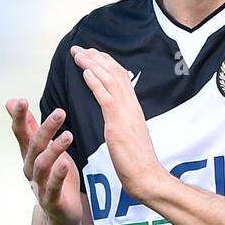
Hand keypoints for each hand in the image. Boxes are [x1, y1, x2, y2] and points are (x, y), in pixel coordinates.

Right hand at [6, 98, 80, 224]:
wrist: (62, 214)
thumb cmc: (54, 177)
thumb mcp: (43, 149)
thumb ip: (30, 128)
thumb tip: (11, 101)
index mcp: (29, 156)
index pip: (22, 134)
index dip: (20, 118)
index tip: (21, 100)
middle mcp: (30, 169)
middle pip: (34, 147)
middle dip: (45, 129)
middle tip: (60, 112)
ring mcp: (40, 185)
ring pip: (43, 165)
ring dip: (55, 149)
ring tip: (69, 135)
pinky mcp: (52, 199)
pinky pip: (53, 186)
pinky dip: (58, 175)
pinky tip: (65, 164)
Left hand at [70, 46, 165, 202]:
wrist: (146, 175)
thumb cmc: (137, 161)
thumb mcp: (129, 134)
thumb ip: (122, 120)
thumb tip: (114, 115)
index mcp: (133, 108)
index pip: (121, 77)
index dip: (105, 64)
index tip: (92, 55)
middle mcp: (131, 105)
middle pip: (115, 73)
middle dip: (96, 58)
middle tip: (80, 48)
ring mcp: (126, 113)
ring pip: (109, 80)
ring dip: (92, 64)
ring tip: (78, 54)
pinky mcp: (118, 123)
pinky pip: (105, 97)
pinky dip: (95, 82)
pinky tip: (84, 73)